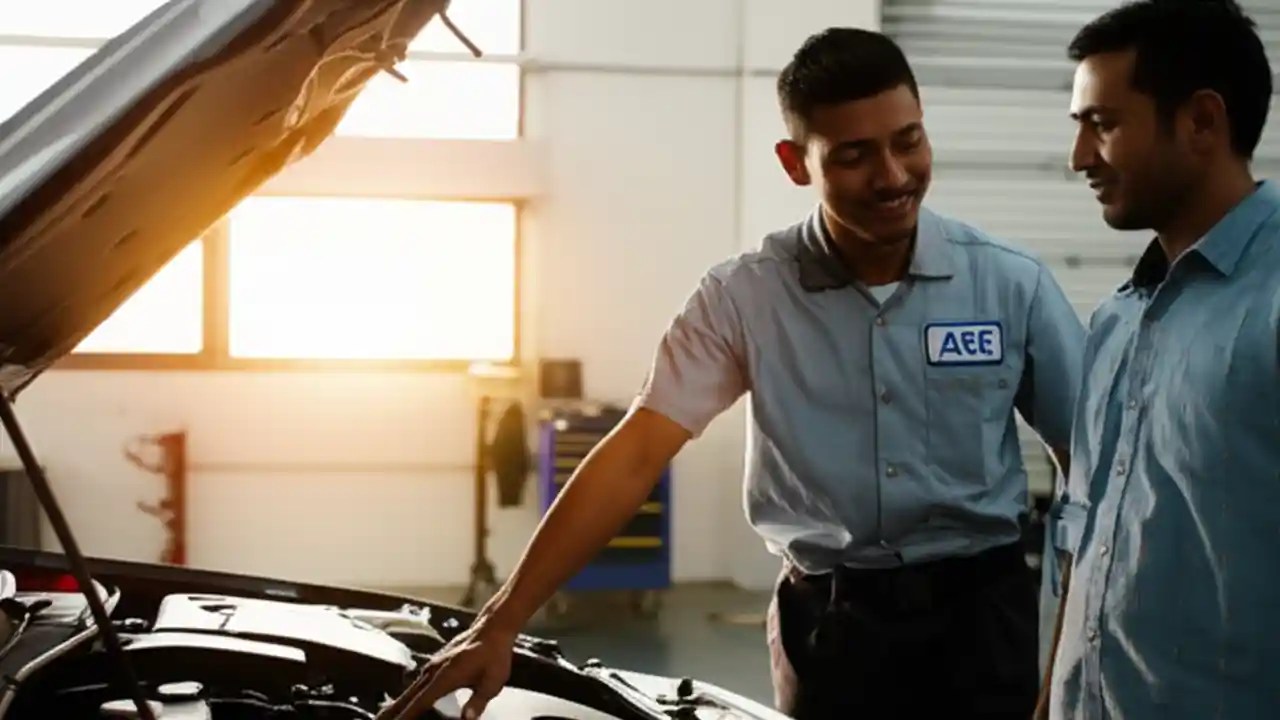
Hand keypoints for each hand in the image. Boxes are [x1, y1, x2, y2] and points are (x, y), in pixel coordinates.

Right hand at [375, 617, 517, 719]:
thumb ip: (478, 702)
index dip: (406, 715)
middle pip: (408, 695)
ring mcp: (434, 664)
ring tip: (387, 715)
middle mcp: (434, 670)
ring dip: (398, 702)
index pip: (420, 702)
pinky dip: (409, 693)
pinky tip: (409, 699)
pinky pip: (418, 681)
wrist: (493, 628)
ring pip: (411, 688)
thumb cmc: (494, 655)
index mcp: (445, 677)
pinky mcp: (437, 662)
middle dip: (392, 710)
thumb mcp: (492, 682)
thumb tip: (467, 719)